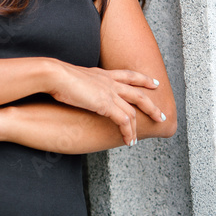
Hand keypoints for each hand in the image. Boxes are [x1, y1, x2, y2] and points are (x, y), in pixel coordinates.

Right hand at [49, 64, 165, 145]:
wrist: (54, 75)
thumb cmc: (56, 77)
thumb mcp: (72, 78)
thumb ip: (79, 84)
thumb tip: (74, 89)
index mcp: (102, 74)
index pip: (128, 75)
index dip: (143, 79)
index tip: (154, 83)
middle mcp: (109, 82)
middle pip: (138, 93)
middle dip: (151, 105)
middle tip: (161, 115)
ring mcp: (109, 93)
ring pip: (133, 111)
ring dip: (137, 127)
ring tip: (138, 139)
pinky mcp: (105, 105)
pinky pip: (124, 121)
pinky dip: (128, 133)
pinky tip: (128, 141)